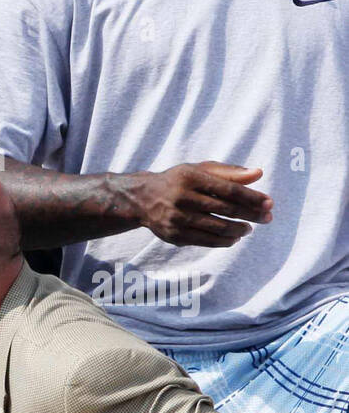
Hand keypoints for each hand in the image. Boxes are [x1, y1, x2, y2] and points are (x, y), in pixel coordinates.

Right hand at [125, 162, 271, 246]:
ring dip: (238, 230)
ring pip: (216, 228)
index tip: (269, 203)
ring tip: (248, 229)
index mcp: (191, 178)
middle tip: (267, 218)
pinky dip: (223, 241)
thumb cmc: (178, 181)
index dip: (251, 197)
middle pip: (225, 209)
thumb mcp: (199, 170)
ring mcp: (176, 219)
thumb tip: (258, 174)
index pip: (229, 189)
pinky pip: (204, 241)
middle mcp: (182, 198)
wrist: (142, 199)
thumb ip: (228, 172)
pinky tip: (233, 238)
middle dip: (250, 215)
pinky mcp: (173, 235)